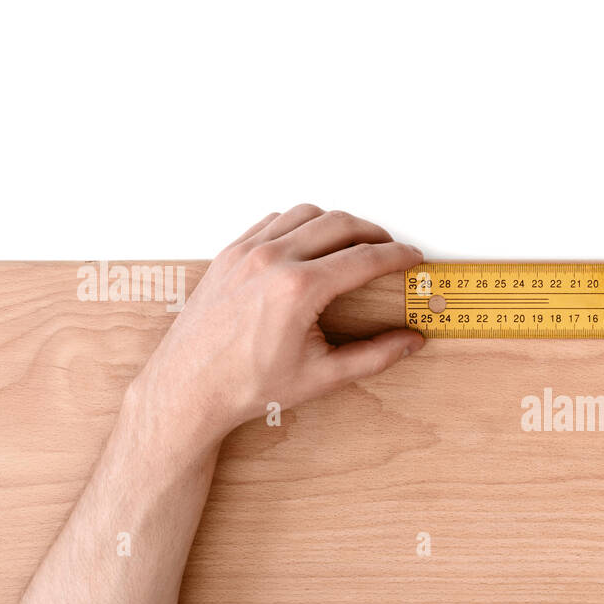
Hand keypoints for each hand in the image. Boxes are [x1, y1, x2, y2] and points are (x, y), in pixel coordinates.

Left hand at [129, 204, 424, 450]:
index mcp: (298, 289)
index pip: (364, 259)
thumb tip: (409, 343)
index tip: (413, 258)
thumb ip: (374, 357)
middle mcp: (271, 260)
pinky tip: (310, 244)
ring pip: (306, 214)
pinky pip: (273, 221)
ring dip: (337, 224)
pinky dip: (300, 225)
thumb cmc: (246, 385)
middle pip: (340, 224)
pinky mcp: (230, 254)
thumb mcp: (322, 377)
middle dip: (374, 233)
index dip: (397, 256)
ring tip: (354, 243)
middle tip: (391, 249)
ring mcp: (247, 252)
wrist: (189, 388)